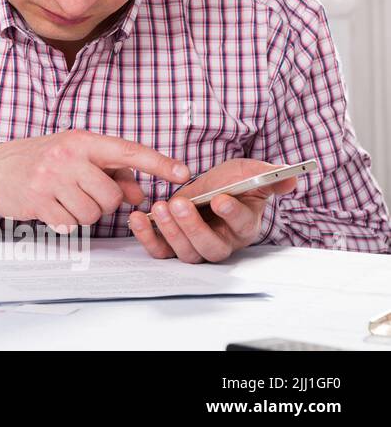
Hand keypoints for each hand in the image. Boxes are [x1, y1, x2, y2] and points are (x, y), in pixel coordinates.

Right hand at [0, 131, 190, 232]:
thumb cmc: (43, 161)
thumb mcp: (77, 158)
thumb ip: (113, 173)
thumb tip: (141, 195)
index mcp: (82, 141)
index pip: (128, 151)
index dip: (159, 163)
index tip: (183, 173)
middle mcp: (68, 156)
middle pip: (112, 195)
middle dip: (105, 202)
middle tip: (85, 193)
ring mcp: (51, 179)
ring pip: (93, 213)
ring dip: (85, 214)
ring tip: (66, 200)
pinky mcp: (38, 201)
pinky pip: (71, 224)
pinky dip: (66, 222)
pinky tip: (53, 208)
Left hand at [128, 158, 297, 262]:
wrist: (209, 187)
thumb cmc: (231, 183)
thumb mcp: (249, 173)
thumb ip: (269, 176)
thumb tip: (290, 176)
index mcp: (245, 226)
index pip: (241, 224)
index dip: (231, 213)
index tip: (219, 198)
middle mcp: (222, 243)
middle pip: (210, 246)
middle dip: (193, 226)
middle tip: (178, 203)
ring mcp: (196, 247)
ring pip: (185, 252)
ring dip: (170, 231)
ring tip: (160, 207)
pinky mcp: (172, 246)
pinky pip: (160, 250)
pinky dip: (147, 237)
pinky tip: (137, 218)